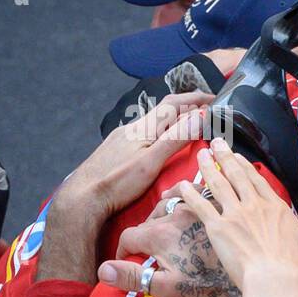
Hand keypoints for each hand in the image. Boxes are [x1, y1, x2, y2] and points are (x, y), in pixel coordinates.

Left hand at [54, 92, 211, 222]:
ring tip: (190, 129)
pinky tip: (161, 146)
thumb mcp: (151, 162)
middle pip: (163, 111)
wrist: (82, 198)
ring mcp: (122, 139)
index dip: (196, 98)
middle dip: (187, 108)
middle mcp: (132, 129)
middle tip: (207, 113)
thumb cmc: (116, 183)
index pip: (174, 104)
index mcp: (143, 128)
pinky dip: (160, 133)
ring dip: (173, 121)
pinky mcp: (116, 150)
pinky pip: (143, 135)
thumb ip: (176, 138)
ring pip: (153, 124)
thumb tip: (199, 115)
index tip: (215, 99)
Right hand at [98, 190, 240, 296]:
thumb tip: (102, 270)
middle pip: (155, 211)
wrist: (255, 281)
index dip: (124, 248)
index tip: (127, 255)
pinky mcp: (228, 206)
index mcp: (160, 234)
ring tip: (174, 194)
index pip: (131, 235)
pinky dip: (204, 188)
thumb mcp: (167, 288)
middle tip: (152, 231)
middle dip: (150, 221)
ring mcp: (204, 207)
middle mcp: (179, 214)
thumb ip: (133, 277)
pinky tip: (206, 190)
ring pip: (183, 192)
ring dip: (176, 192)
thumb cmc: (211, 289)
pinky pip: (212, 188)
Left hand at [170, 139, 297, 296]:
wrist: (276, 282)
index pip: (258, 181)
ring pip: (218, 185)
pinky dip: (190, 194)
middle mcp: (256, 206)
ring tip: (200, 155)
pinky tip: (182, 185)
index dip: (245, 167)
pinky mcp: (218, 228)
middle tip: (216, 144)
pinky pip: (201, 206)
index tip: (236, 157)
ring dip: (208, 168)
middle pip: (237, 176)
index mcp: (278, 209)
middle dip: (225, 158)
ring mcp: (236, 215)